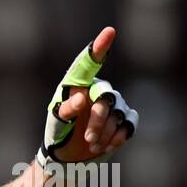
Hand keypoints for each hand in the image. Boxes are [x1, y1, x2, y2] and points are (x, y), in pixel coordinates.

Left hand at [38, 26, 138, 166]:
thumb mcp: (57, 122)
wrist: (70, 154)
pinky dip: (118, 137)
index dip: (99, 47)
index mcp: (78, 85)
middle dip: (98, 121)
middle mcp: (98, 90)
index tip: (110, 32)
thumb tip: (81, 98)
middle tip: (87, 138)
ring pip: (118, 114)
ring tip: (91, 145)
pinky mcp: (124, 118)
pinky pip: (129, 123)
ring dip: (105, 133)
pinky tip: (107, 146)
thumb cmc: (59, 132)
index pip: (88, 64)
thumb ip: (66, 109)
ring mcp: (114, 103)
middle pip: (106, 99)